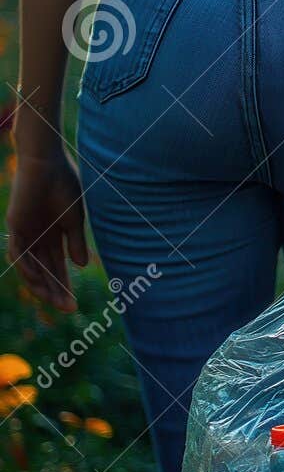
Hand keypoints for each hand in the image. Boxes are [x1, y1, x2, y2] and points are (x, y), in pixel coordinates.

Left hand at [6, 148, 88, 312]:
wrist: (47, 162)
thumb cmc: (64, 185)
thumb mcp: (75, 219)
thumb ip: (76, 242)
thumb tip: (80, 266)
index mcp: (54, 237)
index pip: (58, 269)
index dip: (65, 287)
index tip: (74, 306)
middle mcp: (38, 239)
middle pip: (44, 272)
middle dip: (55, 291)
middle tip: (68, 309)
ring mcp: (25, 233)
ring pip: (29, 267)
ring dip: (39, 284)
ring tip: (51, 298)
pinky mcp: (15, 225)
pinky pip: (17, 251)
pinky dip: (25, 265)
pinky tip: (35, 278)